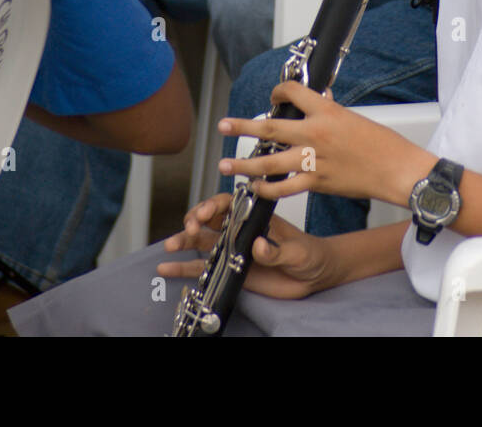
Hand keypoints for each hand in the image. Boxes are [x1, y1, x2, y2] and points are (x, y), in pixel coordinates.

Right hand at [158, 193, 337, 298]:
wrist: (314, 277)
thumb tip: (258, 246)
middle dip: (195, 220)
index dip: (212, 206)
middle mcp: (239, 230)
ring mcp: (231, 249)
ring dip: (183, 241)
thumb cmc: (310, 254)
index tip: (204, 214)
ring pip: (201, 242)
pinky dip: (182, 268)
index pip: (228, 205)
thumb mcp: (297, 251)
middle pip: (209, 219)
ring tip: (170, 245)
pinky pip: (202, 268)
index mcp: (255, 217)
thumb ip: (276, 250)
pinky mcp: (228, 270)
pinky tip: (166, 267)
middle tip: (190, 229)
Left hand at [217, 82, 435, 205]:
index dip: (278, 92)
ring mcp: (314, 160)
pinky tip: (254, 189)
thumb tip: (318, 99)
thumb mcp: (353, 118)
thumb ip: (329, 111)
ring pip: (269, 163)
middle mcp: (315, 134)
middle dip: (242, 127)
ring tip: (225, 167)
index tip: (272, 98)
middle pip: (269, 128)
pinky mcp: (317, 183)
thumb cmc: (381, 143)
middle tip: (222, 126)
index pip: (292, 93)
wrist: (397, 170)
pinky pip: (284, 187)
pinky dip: (267, 189)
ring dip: (244, 165)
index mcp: (326, 111)